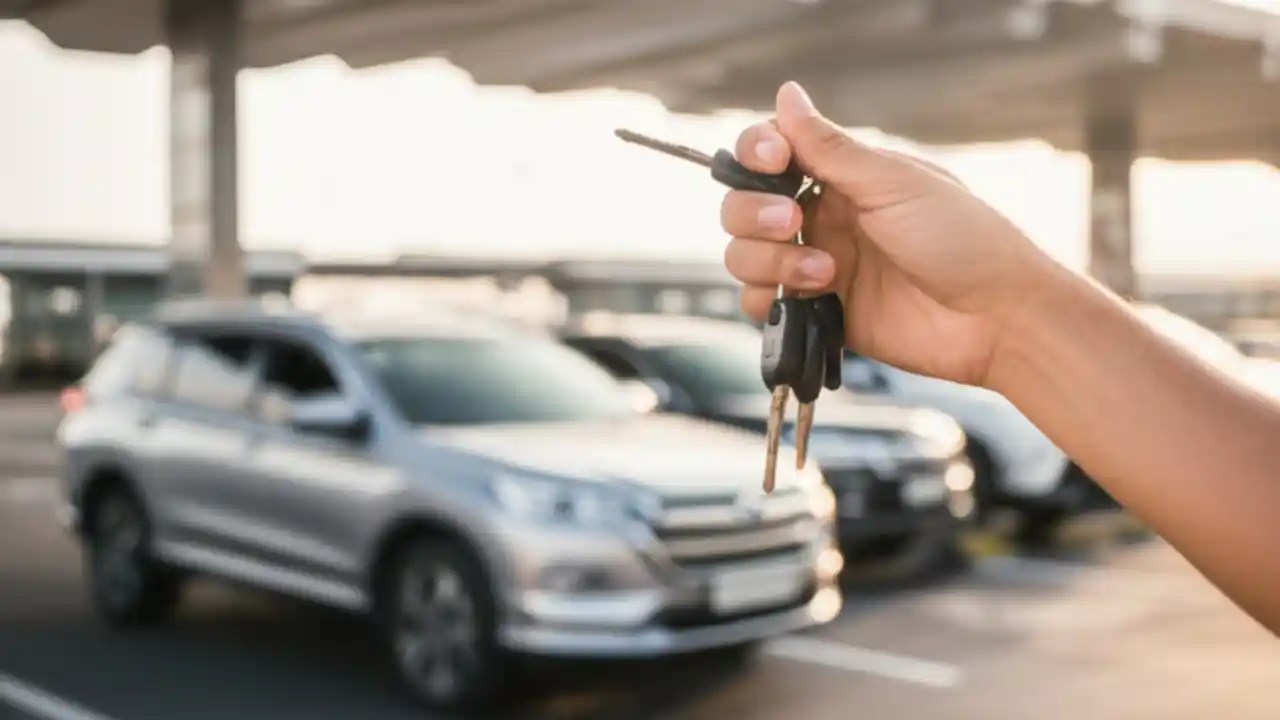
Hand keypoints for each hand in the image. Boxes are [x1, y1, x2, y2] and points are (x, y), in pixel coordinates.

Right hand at [720, 82, 1064, 386]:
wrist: (997, 317)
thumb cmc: (964, 240)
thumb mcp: (894, 183)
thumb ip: (830, 147)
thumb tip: (787, 94)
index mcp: (842, 178)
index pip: (770, 155)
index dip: (756, 155)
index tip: (775, 163)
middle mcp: (822, 219)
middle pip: (742, 207)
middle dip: (753, 213)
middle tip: (792, 222)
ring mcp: (817, 266)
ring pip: (744, 257)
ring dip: (769, 261)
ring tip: (825, 272)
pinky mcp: (819, 313)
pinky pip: (761, 306)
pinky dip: (769, 301)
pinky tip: (814, 297)